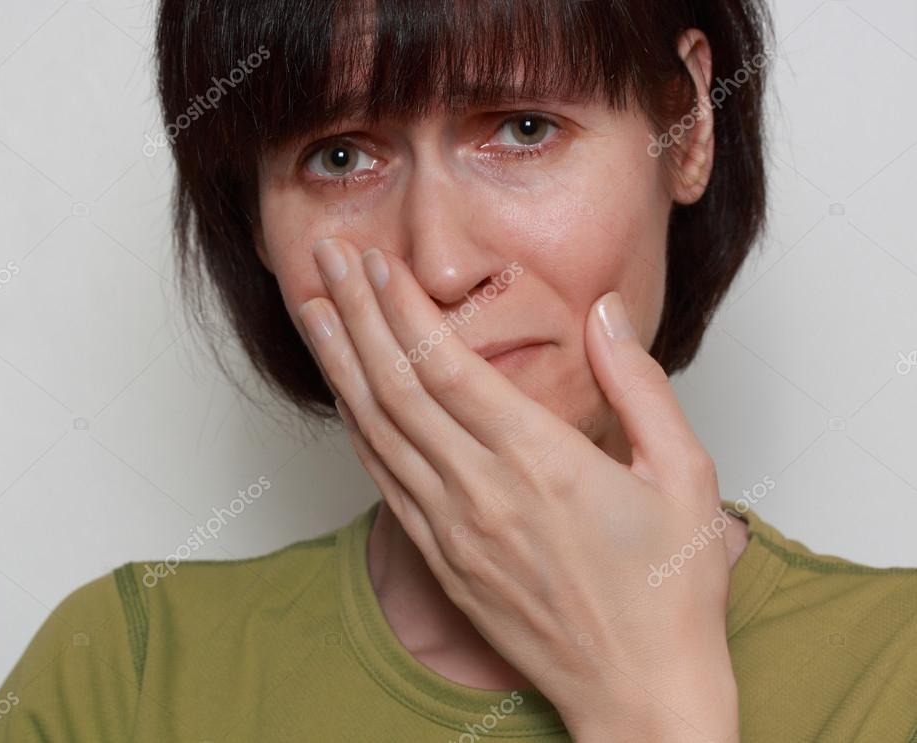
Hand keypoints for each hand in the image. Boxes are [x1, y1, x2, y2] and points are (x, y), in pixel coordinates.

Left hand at [297, 237, 738, 741]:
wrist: (638, 693)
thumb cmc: (670, 589)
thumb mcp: (686, 475)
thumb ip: (640, 384)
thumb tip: (606, 314)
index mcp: (542, 462)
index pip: (447, 365)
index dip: (402, 307)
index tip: (376, 261)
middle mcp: (483, 491)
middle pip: (397, 385)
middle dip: (354, 313)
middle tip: (327, 256)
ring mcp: (454, 529)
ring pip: (377, 429)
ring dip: (340, 363)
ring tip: (312, 308)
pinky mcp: (442, 559)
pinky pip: (384, 480)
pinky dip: (356, 428)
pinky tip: (343, 392)